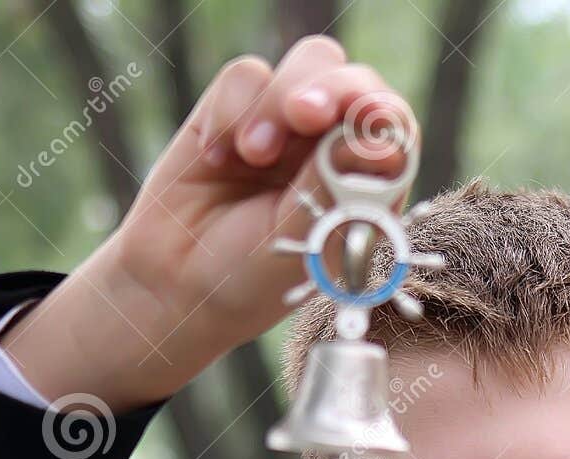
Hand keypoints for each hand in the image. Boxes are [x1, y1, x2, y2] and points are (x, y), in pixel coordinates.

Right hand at [0, 35, 416, 411]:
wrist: (174, 284)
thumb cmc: (252, 279)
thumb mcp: (303, 246)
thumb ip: (336, 188)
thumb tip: (379, 141)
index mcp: (364, 184)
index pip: (394, 128)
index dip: (382, 113)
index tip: (366, 118)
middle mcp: (333, 147)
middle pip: (357, 81)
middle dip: (336, 90)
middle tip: (306, 113)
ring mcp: (288, 125)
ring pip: (311, 63)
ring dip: (280, 101)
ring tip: (253, 153)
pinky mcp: (236, 110)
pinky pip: (245, 75)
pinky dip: (230, 112)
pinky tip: (215, 158)